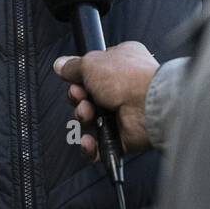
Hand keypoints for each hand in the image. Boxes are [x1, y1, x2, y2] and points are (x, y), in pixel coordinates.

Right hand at [53, 41, 159, 161]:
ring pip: (90, 121)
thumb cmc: (128, 78)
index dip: (79, 78)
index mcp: (119, 63)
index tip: (73, 80)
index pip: (92, 72)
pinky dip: (90, 146)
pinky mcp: (123, 137)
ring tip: (88, 114)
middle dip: (78, 99)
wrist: (148, 104)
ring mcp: (122, 113)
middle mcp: (121, 87)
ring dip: (83, 118)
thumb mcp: (91, 62)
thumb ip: (73, 66)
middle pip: (87, 97)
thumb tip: (60, 65)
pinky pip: (99, 145)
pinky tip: (89, 139)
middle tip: (81, 97)